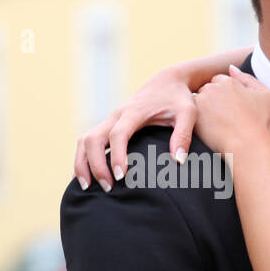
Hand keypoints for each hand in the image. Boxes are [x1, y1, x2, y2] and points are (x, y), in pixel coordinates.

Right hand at [73, 70, 197, 191]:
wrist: (165, 82)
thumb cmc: (177, 99)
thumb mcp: (188, 113)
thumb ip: (183, 135)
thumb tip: (178, 160)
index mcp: (134, 112)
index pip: (118, 134)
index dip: (116, 156)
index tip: (120, 177)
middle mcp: (116, 115)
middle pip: (92, 139)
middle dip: (95, 165)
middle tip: (107, 188)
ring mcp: (109, 121)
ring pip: (84, 141)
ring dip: (82, 164)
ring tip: (87, 188)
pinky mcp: (107, 126)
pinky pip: (87, 143)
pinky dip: (83, 160)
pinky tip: (85, 179)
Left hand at [193, 66, 269, 155]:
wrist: (250, 148)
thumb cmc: (262, 123)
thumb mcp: (267, 95)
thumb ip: (248, 79)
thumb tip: (231, 68)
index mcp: (229, 81)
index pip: (219, 81)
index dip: (225, 94)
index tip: (231, 108)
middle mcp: (212, 88)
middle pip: (207, 90)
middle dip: (212, 100)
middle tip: (224, 118)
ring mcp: (201, 103)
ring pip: (197, 103)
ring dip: (204, 111)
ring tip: (217, 126)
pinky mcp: (193, 119)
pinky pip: (190, 117)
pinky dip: (198, 123)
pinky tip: (210, 132)